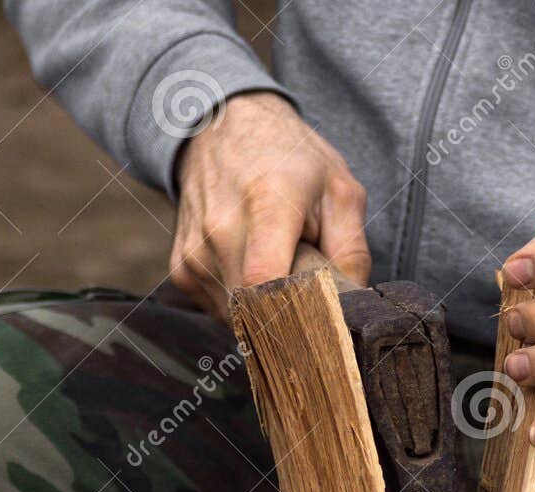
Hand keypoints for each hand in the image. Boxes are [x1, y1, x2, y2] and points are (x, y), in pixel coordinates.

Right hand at [171, 92, 369, 319]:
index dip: (297, 313)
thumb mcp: (339, 190)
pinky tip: (252, 267)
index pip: (266, 280)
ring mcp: (196, 253)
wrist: (224, 129)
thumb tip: (351, 309)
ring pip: (241, 317)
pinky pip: (221, 310)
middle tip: (308, 286)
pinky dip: (243, 302)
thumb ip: (352, 251)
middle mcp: (222, 229)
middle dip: (290, 313)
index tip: (321, 317)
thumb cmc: (289, 159)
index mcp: (267, 202)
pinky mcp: (182, 271)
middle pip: (259, 309)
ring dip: (265, 307)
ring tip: (278, 266)